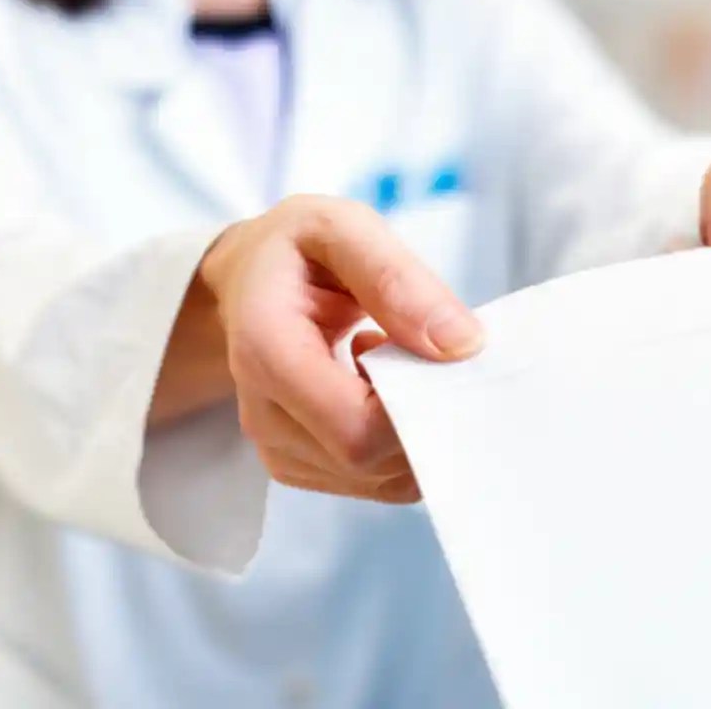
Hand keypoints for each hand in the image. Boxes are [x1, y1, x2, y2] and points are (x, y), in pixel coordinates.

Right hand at [199, 195, 482, 502]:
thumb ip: (397, 279)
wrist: (249, 278)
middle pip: (368, 461)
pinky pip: (376, 482)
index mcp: (267, 352)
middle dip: (423, 417)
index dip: (416, 408)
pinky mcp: (300, 465)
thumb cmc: (298, 250)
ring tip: (399, 365)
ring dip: (416, 430)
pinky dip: (403, 445)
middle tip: (429, 355)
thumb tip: (461, 345)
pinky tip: (388, 392)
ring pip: (380, 480)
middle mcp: (263, 414)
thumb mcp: (343, 229)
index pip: (356, 429)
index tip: (440, 355)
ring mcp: (279, 448)